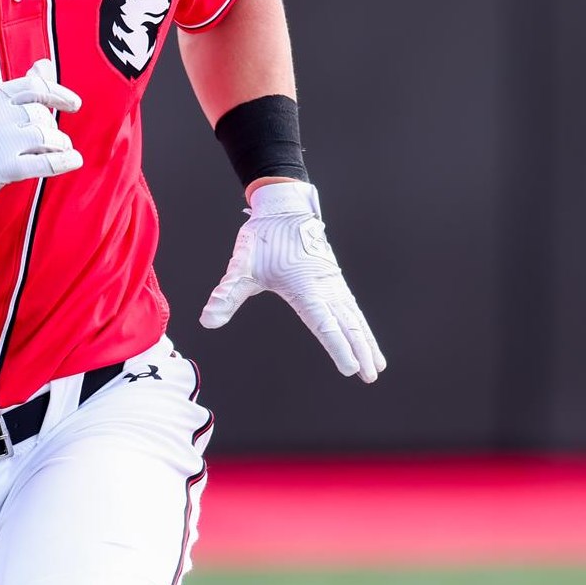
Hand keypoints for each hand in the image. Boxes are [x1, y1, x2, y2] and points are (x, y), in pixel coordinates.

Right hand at [0, 59, 83, 215]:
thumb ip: (21, 88)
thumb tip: (46, 64)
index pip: (33, 87)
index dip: (59, 94)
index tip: (74, 104)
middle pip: (40, 115)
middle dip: (51, 127)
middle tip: (52, 139)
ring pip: (46, 136)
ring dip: (59, 143)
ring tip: (60, 149)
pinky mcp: (5, 168)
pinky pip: (44, 162)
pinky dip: (64, 161)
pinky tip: (74, 160)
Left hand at [200, 181, 385, 381]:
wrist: (285, 208)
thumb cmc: (263, 238)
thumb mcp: (242, 266)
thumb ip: (227, 295)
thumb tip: (207, 321)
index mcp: (304, 287)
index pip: (324, 324)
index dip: (338, 347)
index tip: (351, 367)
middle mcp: (324, 287)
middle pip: (347, 325)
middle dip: (361, 351)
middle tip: (371, 376)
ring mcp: (332, 283)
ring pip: (354, 317)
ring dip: (367, 341)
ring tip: (378, 366)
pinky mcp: (334, 279)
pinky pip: (352, 307)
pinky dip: (362, 324)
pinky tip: (367, 337)